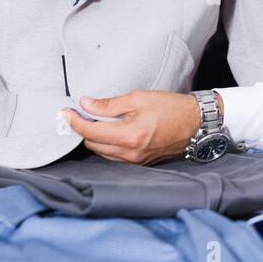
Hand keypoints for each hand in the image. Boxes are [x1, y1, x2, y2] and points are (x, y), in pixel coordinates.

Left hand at [61, 90, 200, 165]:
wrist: (196, 123)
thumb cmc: (172, 108)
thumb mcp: (139, 98)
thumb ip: (109, 104)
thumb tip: (86, 104)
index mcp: (129, 135)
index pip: (90, 132)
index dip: (75, 121)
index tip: (67, 112)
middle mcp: (130, 153)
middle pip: (92, 144)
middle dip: (83, 129)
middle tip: (80, 113)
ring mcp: (135, 160)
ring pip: (101, 152)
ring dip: (94, 137)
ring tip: (95, 121)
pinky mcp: (139, 162)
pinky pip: (114, 156)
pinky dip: (107, 144)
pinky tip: (110, 131)